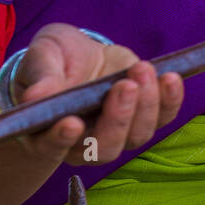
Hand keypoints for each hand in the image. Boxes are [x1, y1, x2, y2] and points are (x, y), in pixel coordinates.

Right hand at [9, 23, 183, 166]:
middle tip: (125, 86)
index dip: (60, 139)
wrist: (80, 56)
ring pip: (136, 136)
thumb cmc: (55, 58)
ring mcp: (116, 133)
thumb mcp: (43, 56)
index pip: (51, 147)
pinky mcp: (141, 118)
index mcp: (46, 133)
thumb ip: (42, 76)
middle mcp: (82, 143)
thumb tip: (34, 98)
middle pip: (103, 148)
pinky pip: (162, 119)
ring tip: (142, 70)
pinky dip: (170, 101)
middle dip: (118, 118)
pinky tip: (170, 79)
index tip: (71, 123)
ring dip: (146, 106)